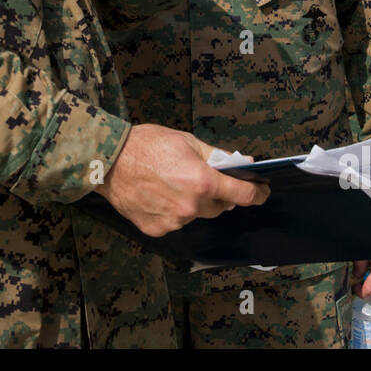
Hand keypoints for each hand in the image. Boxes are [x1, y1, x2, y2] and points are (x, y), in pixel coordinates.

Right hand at [94, 125, 269, 237]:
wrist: (109, 160)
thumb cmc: (148, 144)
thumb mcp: (187, 141)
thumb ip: (217, 156)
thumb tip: (242, 164)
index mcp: (203, 182)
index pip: (243, 195)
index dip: (257, 193)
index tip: (262, 191)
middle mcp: (192, 206)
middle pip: (220, 207)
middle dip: (219, 194)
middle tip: (205, 180)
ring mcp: (174, 221)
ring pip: (196, 215)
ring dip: (194, 203)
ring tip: (174, 185)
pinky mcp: (157, 229)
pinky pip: (175, 222)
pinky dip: (173, 211)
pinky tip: (159, 196)